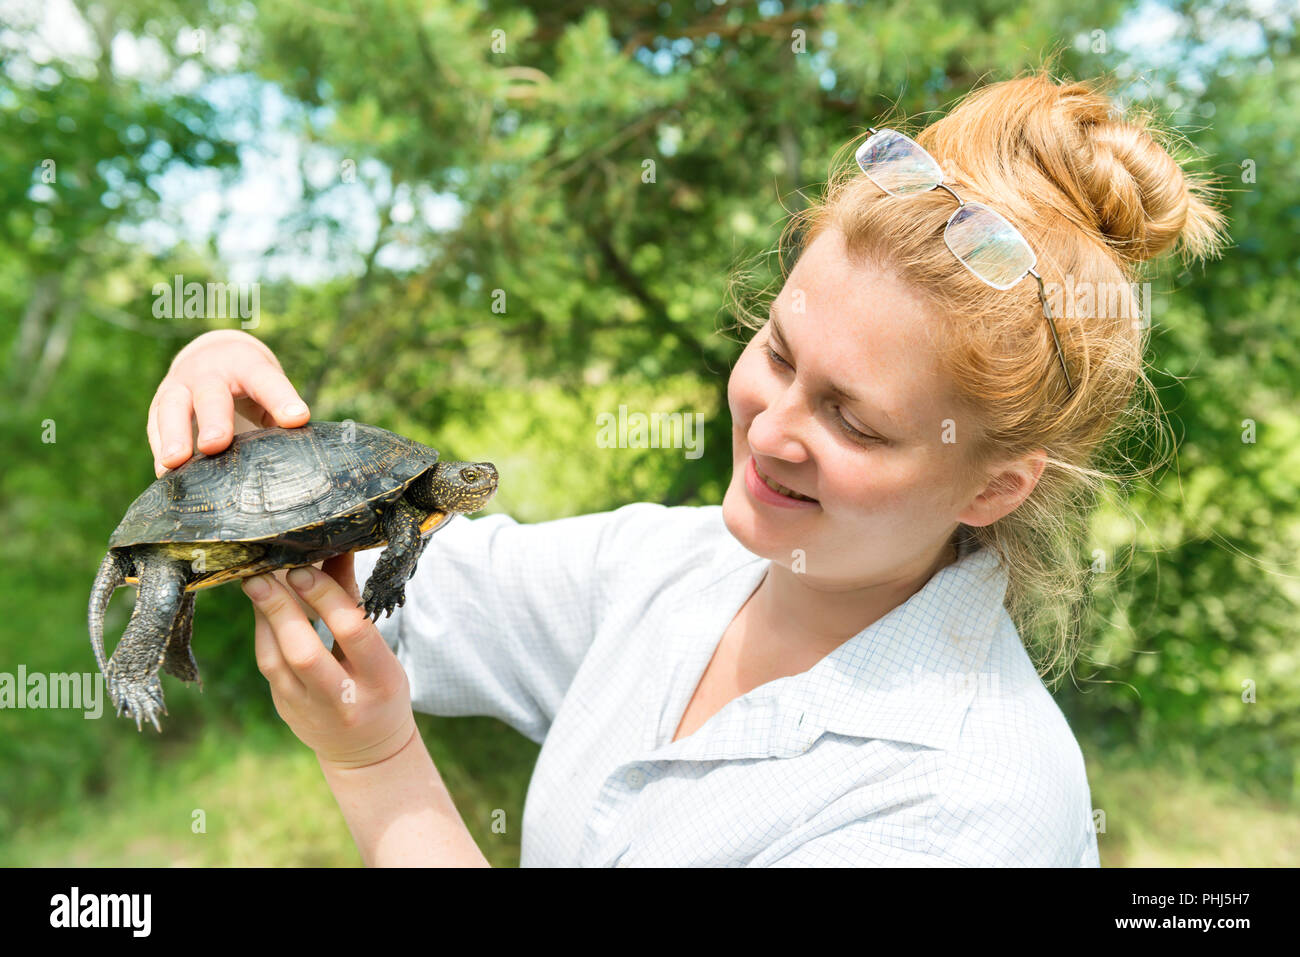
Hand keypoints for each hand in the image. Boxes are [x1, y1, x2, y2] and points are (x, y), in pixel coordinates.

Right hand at [149, 329, 310, 476]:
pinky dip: (158, 448)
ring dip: (174, 435)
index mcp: (246, 366)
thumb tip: (296, 453)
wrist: (213, 355)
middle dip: (214, 420)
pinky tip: (164, 475)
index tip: (297, 418)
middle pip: (211, 395)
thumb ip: (279, 413)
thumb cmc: (250, 383)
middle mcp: (209, 373)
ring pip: (172, 408)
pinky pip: (154, 425)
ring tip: (175, 463)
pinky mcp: (159, 404)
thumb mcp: (268, 387)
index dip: (281, 399)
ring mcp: (179, 386)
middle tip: (216, 444)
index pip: (266, 380)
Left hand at [242, 551, 417, 769]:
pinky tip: (260, 609)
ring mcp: (311, 710)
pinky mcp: (287, 711)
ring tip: (254, 583)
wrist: (367, 751)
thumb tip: (337, 549)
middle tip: (264, 574)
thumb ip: (355, 604)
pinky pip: (269, 669)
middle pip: (306, 652)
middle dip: (281, 609)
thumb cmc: (378, 688)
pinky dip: (263, 634)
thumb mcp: (381, 652)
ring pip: (278, 662)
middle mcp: (345, 699)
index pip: (353, 632)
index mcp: (381, 679)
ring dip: (264, 619)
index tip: (303, 569)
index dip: (326, 598)